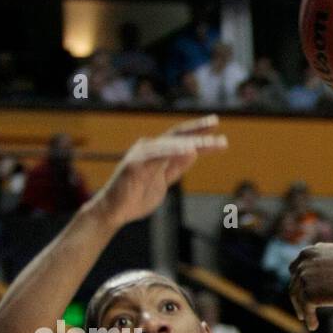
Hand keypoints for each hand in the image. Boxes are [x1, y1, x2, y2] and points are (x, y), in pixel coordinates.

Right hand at [94, 115, 226, 229]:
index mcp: (156, 150)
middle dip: (198, 130)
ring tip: (211, 142)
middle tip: (216, 122)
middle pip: (177, 136)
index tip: (215, 123)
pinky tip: (190, 150)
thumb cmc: (138, 195)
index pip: (180, 137)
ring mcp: (141, 155)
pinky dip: (174, 152)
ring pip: (171, 145)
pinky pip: (158, 157)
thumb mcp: (164, 180)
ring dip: (192, 142)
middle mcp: (148, 147)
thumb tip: (194, 151)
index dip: (197, 130)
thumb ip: (177, 166)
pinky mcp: (135, 165)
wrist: (115, 211)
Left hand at [289, 243, 332, 328]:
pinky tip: (313, 326)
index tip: (302, 291)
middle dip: (297, 298)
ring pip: (298, 299)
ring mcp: (303, 280)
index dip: (298, 282)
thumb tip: (320, 251)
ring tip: (306, 319)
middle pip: (294, 285)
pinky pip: (306, 310)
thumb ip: (324, 253)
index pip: (295, 270)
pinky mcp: (309, 294)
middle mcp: (301, 265)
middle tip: (301, 309)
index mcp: (307, 253)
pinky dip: (309, 319)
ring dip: (301, 310)